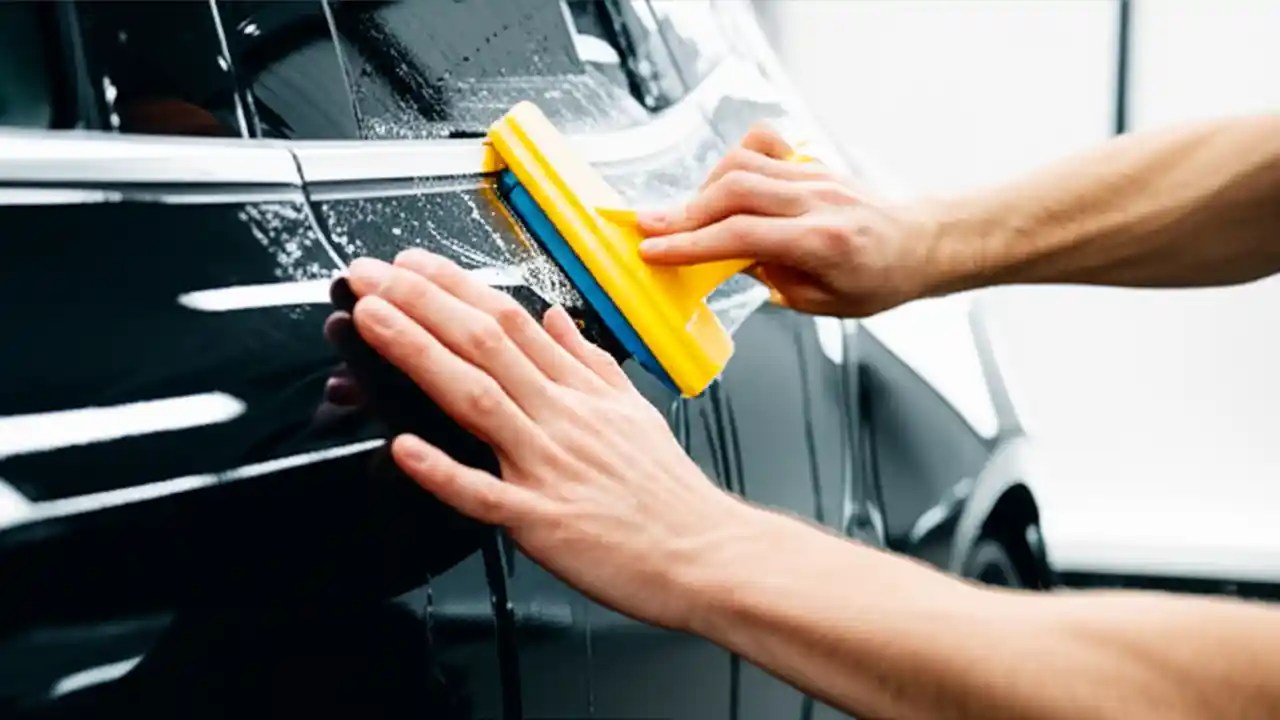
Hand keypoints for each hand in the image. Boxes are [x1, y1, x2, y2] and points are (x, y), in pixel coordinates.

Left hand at [345, 249, 756, 630]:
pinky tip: (403, 448)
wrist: (706, 555)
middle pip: (485, 343)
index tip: (413, 264)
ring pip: (477, 398)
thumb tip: (555, 317)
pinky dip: (443, 471)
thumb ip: (587, 362)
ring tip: (372, 321)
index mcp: (581, 392)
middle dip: (420, 302)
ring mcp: (549, 467)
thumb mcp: (633, 410)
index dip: (457, 287)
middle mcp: (561, 418)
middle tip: (370, 274)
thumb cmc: (668, 494)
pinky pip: (485, 494)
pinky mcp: (543, 520)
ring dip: (419, 354)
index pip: (512, 320)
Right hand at [637, 125, 942, 316]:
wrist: (920, 243)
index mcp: (820, 242)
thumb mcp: (820, 301)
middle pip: (733, 191)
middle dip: (683, 212)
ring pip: (741, 163)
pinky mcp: (809, 163)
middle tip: (649, 229)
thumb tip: (726, 258)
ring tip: (686, 215)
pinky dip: (732, 161)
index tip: (653, 251)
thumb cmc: (877, 279)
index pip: (740, 236)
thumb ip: (769, 278)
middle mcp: (814, 200)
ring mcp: (811, 175)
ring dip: (702, 189)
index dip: (689, 244)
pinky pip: (760, 146)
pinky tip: (724, 185)